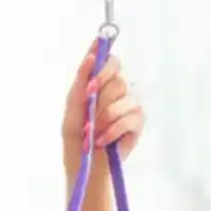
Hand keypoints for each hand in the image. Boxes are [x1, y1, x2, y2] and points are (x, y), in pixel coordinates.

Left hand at [61, 39, 144, 159]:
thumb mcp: (73, 105)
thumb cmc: (77, 134)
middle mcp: (118, 90)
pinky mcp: (137, 122)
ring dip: (104, 115)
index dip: (103, 53)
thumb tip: (91, 57)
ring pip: (124, 96)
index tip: (96, 50)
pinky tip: (102, 139)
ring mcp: (129, 105)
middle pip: (117, 74)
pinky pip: (130, 117)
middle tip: (89, 99)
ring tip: (93, 131)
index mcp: (101, 83)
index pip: (109, 59)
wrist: (84, 161)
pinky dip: (113, 129)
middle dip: (100, 88)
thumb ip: (81, 80)